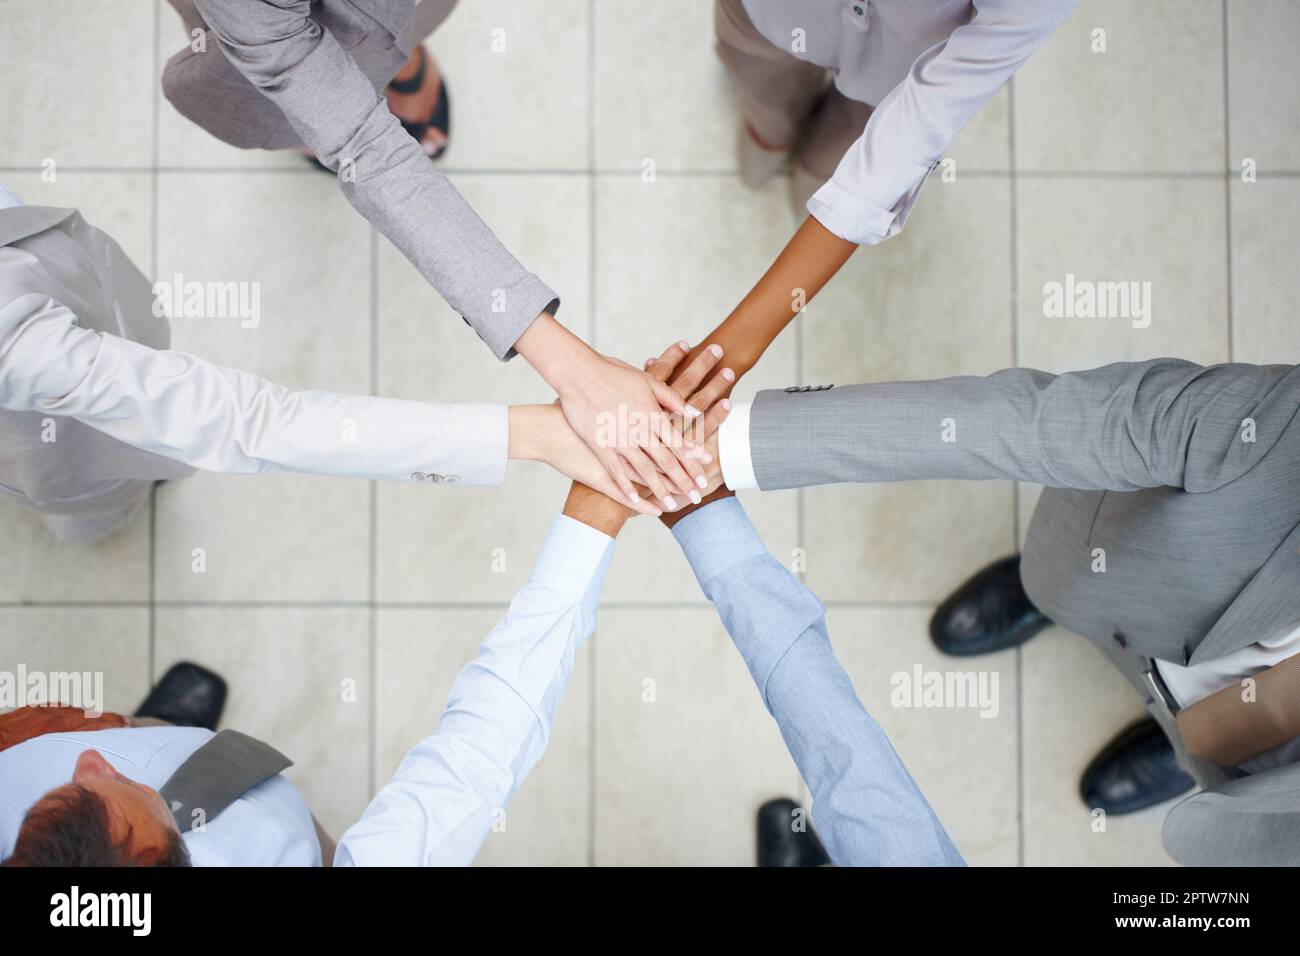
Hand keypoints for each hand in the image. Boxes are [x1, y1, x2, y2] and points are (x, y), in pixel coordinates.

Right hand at [514, 314, 721, 510]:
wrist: (577, 374)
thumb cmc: (611, 373)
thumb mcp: (647, 380)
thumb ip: (672, 398)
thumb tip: (695, 410)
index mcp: (652, 414)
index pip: (679, 443)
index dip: (693, 462)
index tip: (705, 476)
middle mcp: (639, 430)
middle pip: (667, 461)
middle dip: (684, 482)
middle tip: (697, 498)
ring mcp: (619, 440)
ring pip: (644, 471)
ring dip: (660, 490)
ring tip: (672, 507)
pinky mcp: (600, 446)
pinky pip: (616, 472)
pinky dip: (626, 487)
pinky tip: (635, 501)